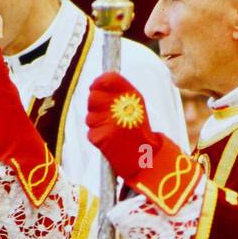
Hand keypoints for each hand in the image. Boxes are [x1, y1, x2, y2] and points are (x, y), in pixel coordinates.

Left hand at [86, 72, 201, 215]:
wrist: (147, 159)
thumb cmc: (139, 131)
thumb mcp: (136, 104)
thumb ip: (118, 91)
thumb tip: (95, 84)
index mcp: (130, 95)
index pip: (105, 79)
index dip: (97, 84)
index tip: (97, 89)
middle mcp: (119, 106)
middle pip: (92, 97)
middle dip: (96, 106)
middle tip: (108, 116)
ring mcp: (108, 122)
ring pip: (90, 116)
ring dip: (97, 124)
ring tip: (113, 131)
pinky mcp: (100, 137)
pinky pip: (91, 132)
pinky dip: (98, 137)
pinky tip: (110, 141)